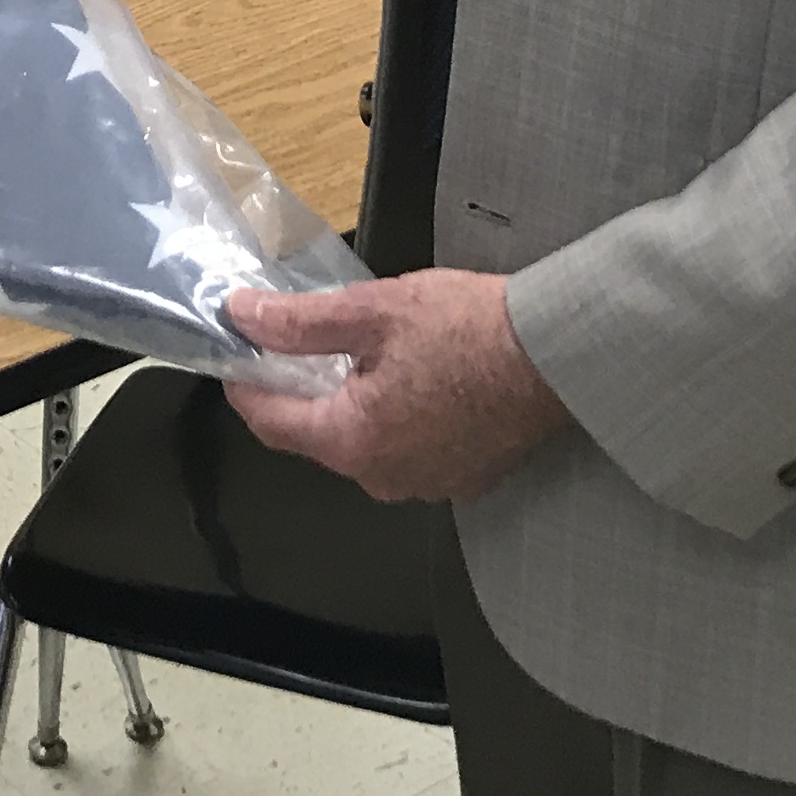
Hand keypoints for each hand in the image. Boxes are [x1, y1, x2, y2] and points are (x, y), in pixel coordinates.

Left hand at [226, 272, 569, 503]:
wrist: (558, 355)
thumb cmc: (472, 331)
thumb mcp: (373, 311)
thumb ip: (301, 322)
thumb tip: (245, 317)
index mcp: (353, 440)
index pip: (272, 423)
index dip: (246, 387)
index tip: (236, 357)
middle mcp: (384, 477)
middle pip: (320, 436)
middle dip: (305, 392)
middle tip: (301, 343)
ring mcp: (427, 484)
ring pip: (367, 445)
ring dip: (356, 406)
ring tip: (368, 354)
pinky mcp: (464, 477)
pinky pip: (410, 451)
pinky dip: (400, 419)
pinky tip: (417, 379)